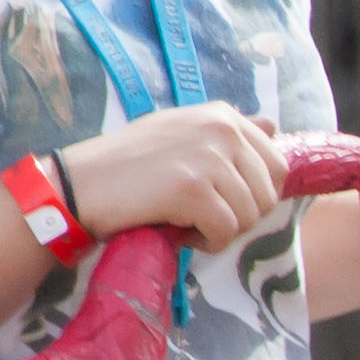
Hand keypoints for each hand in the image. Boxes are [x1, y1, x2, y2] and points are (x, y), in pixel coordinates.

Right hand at [58, 106, 292, 250]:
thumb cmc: (130, 165)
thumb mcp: (182, 134)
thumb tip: (273, 125)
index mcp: (223, 115)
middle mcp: (222, 129)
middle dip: (240, 216)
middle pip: (268, 196)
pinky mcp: (194, 189)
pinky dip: (205, 243)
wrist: (81, 184)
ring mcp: (209, 157)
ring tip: (185, 221)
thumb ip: (228, 133)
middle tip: (201, 216)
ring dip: (220, 231)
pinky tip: (179, 232)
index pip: (278, 165)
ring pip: (249, 217)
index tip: (220, 200)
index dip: (255, 195)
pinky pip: (226, 233)